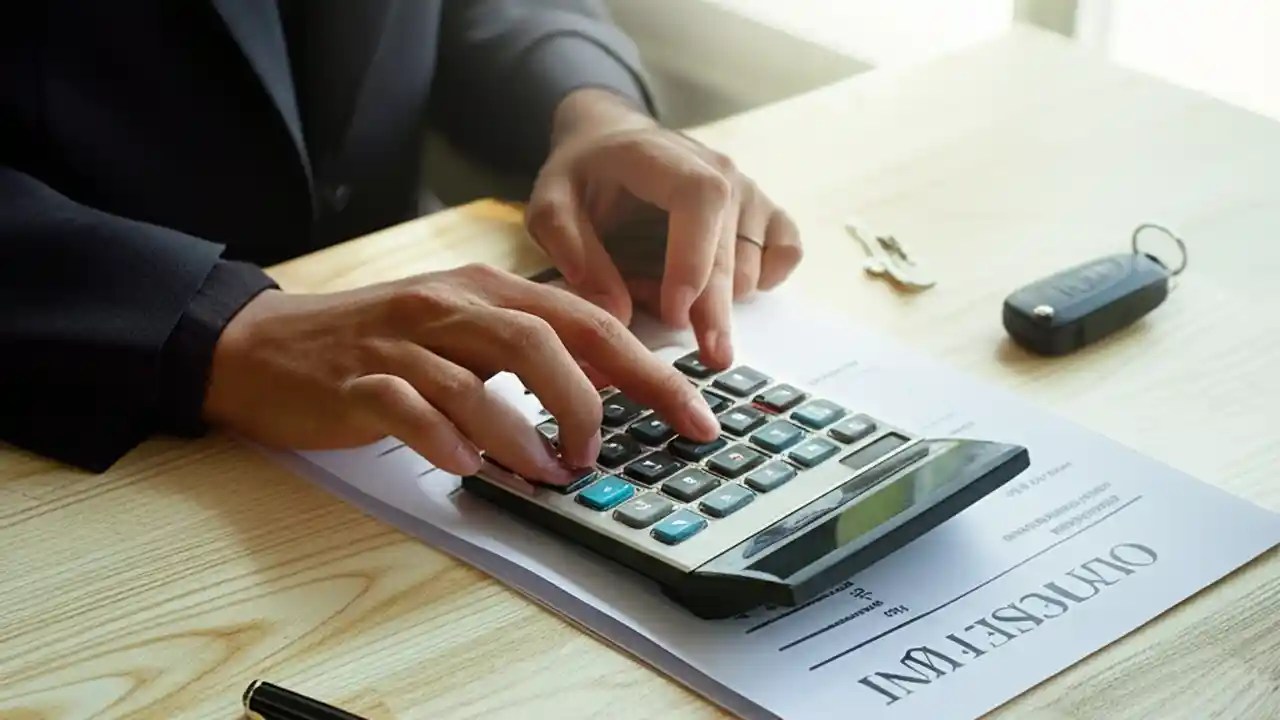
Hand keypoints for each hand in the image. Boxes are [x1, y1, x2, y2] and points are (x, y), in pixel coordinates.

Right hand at [203, 264, 719, 484]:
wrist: (264, 345)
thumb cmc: (377, 345)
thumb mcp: (460, 331)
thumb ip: (526, 353)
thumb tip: (601, 399)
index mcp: (486, 290)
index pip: (587, 321)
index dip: (649, 369)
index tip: (696, 416)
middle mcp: (449, 306)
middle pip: (542, 342)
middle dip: (590, 402)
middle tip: (601, 455)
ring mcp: (400, 343)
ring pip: (480, 381)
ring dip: (524, 434)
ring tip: (547, 472)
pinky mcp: (356, 384)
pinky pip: (411, 411)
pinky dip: (448, 442)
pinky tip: (469, 468)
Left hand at [525, 89, 802, 369]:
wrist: (615, 140)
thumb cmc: (583, 175)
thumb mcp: (550, 203)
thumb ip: (571, 250)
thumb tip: (613, 314)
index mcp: (664, 158)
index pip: (699, 200)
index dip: (693, 259)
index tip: (675, 313)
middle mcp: (719, 170)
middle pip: (729, 246)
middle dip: (716, 309)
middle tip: (711, 358)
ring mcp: (748, 190)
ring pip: (750, 263)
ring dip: (717, 297)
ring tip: (666, 296)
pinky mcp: (763, 212)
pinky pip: (784, 254)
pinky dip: (764, 279)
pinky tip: (728, 290)